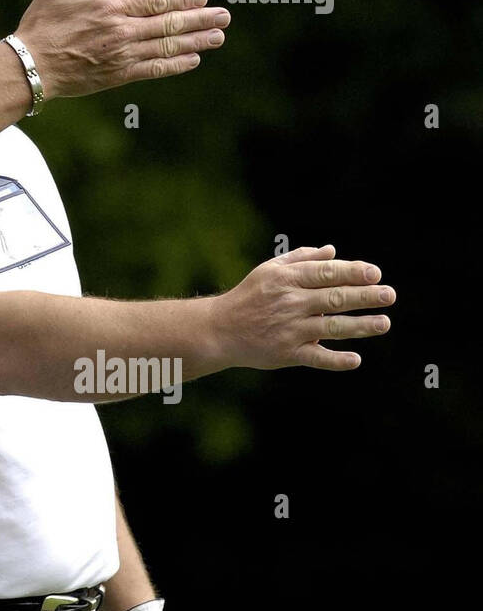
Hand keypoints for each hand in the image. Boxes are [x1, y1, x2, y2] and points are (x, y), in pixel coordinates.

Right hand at [13, 0, 230, 97]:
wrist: (30, 66)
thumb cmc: (41, 25)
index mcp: (111, 5)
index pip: (156, 1)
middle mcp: (122, 30)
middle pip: (169, 24)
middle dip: (200, 20)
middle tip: (224, 16)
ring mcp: (122, 54)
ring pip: (167, 46)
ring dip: (195, 41)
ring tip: (217, 37)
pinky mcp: (118, 75)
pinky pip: (154, 68)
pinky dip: (175, 64)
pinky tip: (192, 60)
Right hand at [214, 244, 394, 370]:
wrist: (219, 329)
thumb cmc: (249, 296)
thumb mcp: (269, 271)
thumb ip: (301, 260)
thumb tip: (333, 251)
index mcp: (285, 280)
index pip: (326, 273)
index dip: (352, 272)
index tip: (375, 273)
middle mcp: (289, 303)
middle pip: (334, 298)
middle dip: (365, 296)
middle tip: (390, 295)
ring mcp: (289, 329)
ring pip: (331, 327)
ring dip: (360, 326)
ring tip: (384, 323)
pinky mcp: (287, 354)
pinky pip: (316, 358)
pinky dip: (336, 360)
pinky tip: (355, 360)